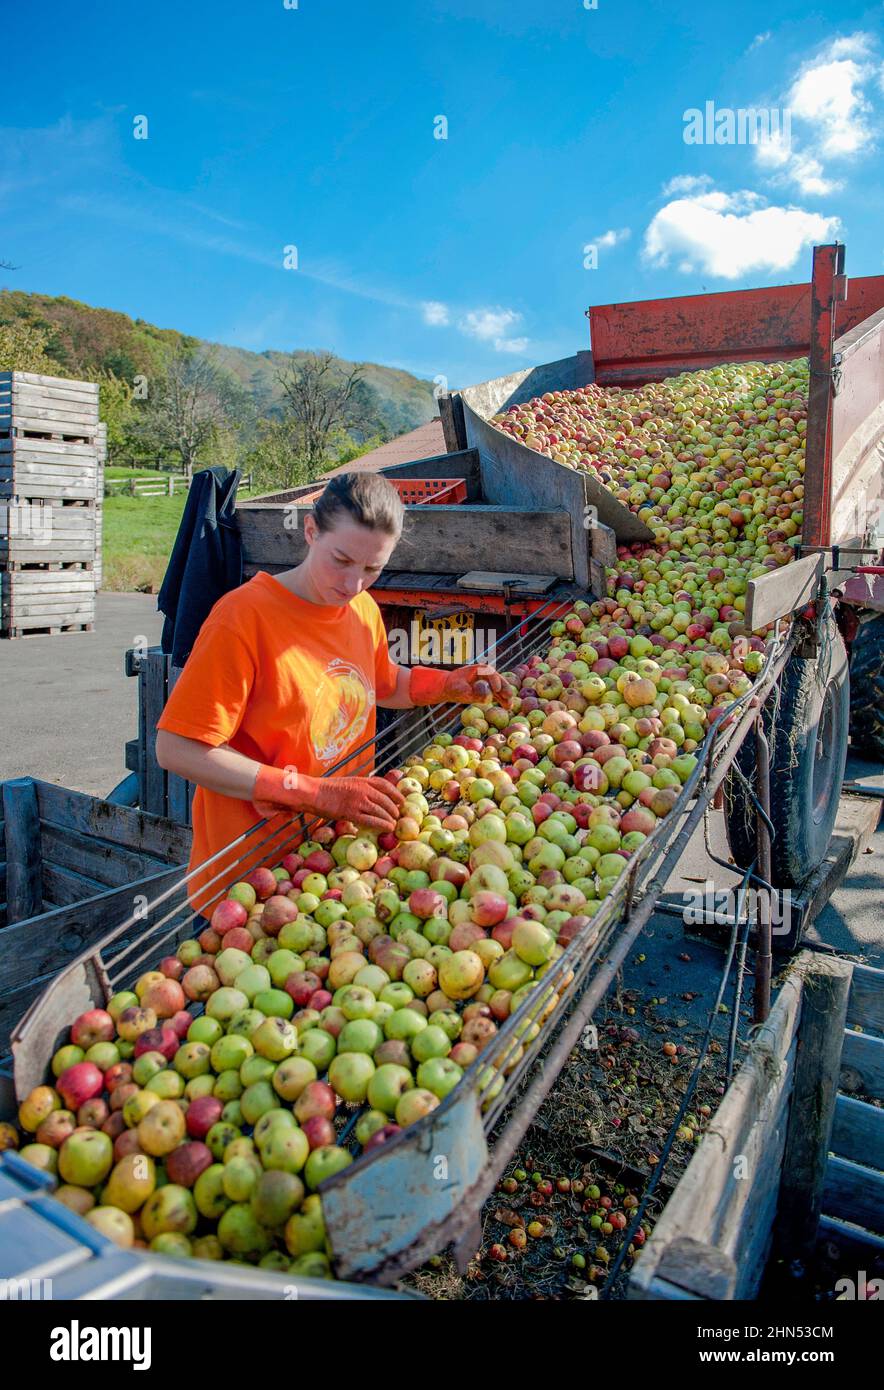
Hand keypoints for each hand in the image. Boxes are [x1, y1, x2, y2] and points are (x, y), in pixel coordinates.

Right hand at [252, 765, 404, 831]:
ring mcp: (358, 800)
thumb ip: (359, 788)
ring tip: (394, 824)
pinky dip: (382, 824)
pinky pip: (371, 820)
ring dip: (390, 818)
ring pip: (381, 810)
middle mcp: (362, 789)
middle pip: (386, 799)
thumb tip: (369, 797)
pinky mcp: (351, 812)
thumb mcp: (346, 783)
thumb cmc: (326, 790)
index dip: (396, 793)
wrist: (312, 793)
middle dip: (395, 809)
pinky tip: (387, 828)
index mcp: (361, 780)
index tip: (402, 800)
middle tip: (398, 816)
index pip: (385, 784)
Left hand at [439, 663, 502, 704]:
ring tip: (510, 706)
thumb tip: (487, 698)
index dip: (494, 681)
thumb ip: (473, 693)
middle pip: (499, 680)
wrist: (449, 686)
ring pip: (500, 688)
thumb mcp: (460, 690)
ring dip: (505, 696)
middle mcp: (486, 674)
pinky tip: (507, 707)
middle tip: (508, 696)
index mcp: (479, 669)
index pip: (490, 673)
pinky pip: (497, 694)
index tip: (496, 690)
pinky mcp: (489, 689)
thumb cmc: (453, 686)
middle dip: (504, 688)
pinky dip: (502, 700)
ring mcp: (489, 681)